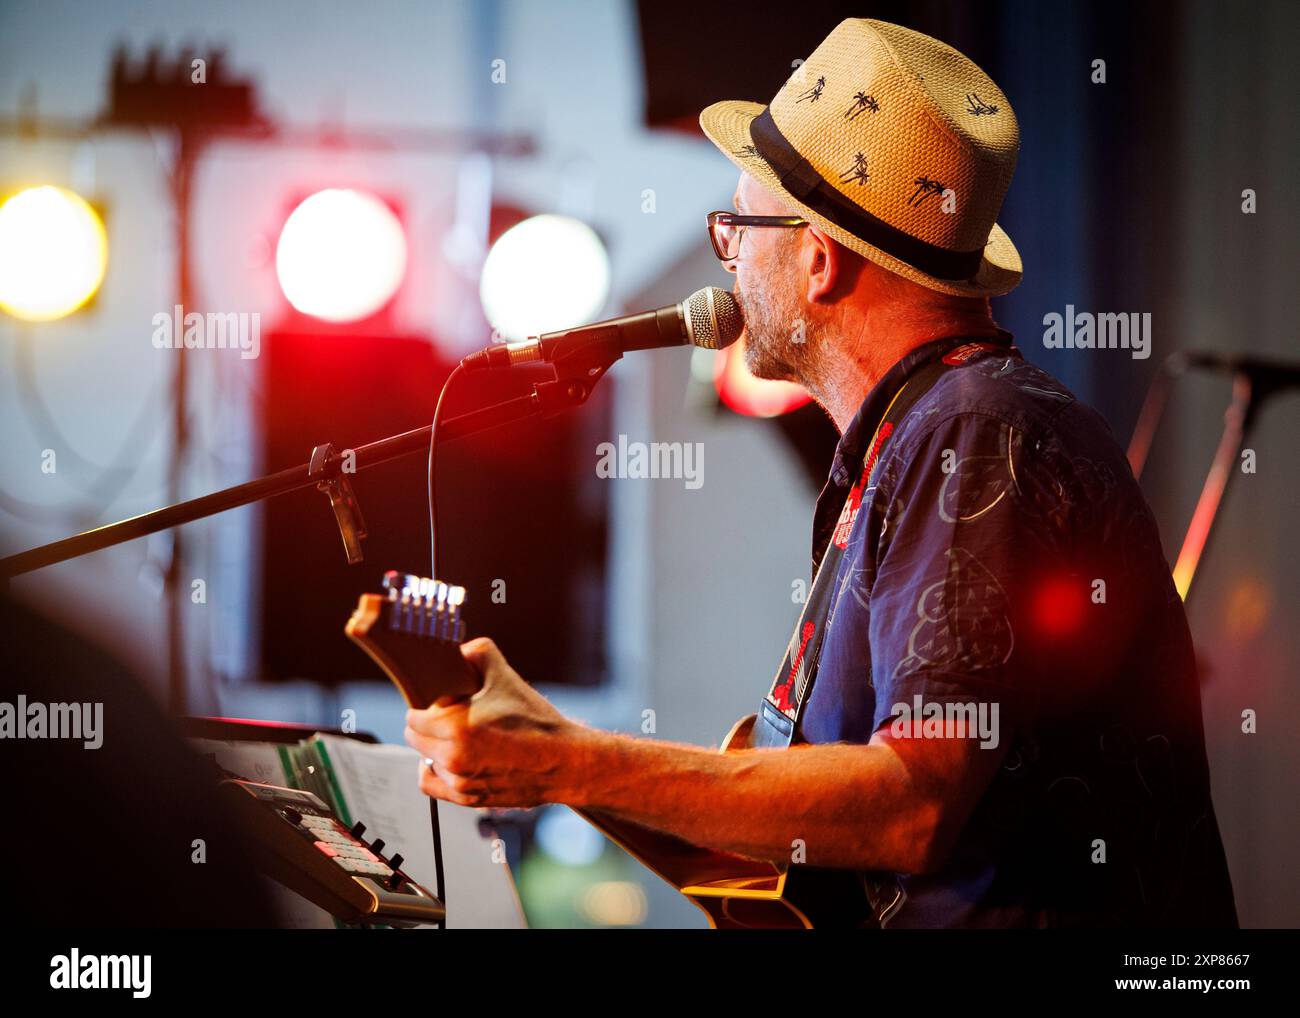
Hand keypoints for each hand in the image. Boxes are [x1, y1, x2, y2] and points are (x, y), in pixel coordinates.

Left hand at [403, 637, 583, 807]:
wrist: (565, 761)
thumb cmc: (537, 721)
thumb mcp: (507, 677)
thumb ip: (477, 653)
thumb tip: (456, 650)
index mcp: (456, 725)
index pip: (414, 715)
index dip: (426, 703)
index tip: (442, 700)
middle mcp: (453, 757)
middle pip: (414, 736)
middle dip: (428, 723)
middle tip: (451, 715)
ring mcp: (459, 782)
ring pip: (425, 758)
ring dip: (435, 746)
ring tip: (460, 736)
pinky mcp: (467, 798)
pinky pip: (430, 784)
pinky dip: (434, 770)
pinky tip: (450, 759)